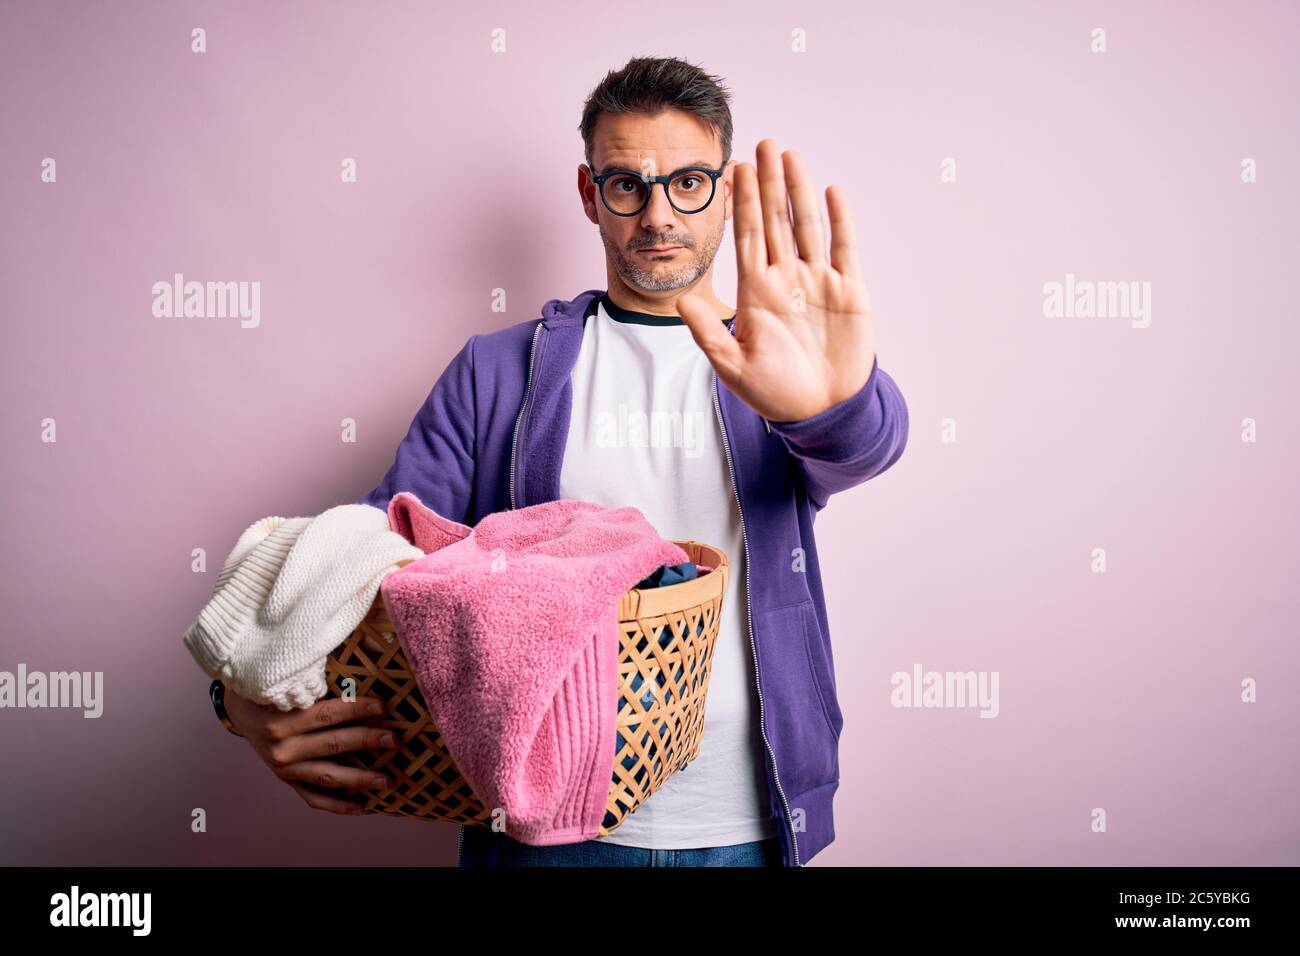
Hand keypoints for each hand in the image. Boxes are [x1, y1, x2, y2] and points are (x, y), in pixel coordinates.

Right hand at [223, 686, 402, 815]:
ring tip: (389, 780)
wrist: (238, 709)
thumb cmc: (271, 688)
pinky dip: (338, 805)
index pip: (328, 714)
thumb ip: (316, 678)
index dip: (358, 710)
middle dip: (368, 741)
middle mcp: (281, 747)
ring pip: (328, 776)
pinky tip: (363, 807)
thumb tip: (361, 664)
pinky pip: (314, 798)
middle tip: (396, 740)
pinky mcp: (287, 781)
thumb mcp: (287, 679)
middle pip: (333, 744)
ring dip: (360, 779)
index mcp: (281, 719)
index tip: (385, 706)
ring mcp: (284, 769)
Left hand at [676, 138, 876, 422]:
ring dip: (799, 191)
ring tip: (791, 156)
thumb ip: (709, 333)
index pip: (747, 237)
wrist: (821, 411)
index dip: (742, 203)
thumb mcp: (734, 367)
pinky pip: (844, 247)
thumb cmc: (776, 393)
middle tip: (763, 143)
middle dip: (769, 183)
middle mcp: (786, 279)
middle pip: (775, 220)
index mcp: (757, 291)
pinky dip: (839, 220)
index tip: (734, 169)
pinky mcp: (848, 291)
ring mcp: (818, 281)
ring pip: (806, 225)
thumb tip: (681, 301)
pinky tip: (831, 191)